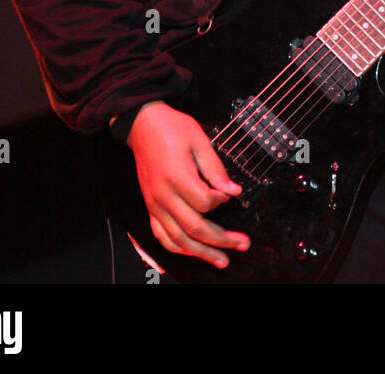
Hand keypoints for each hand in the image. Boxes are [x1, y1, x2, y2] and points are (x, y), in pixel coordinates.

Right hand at [127, 100, 250, 269]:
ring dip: (201, 253)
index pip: (205, 202)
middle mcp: (163, 195)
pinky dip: (178, 247)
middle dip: (220, 240)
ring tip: (221, 260)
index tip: (231, 194)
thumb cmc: (171, 128)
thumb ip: (216, 168)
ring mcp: (155, 204)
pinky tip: (192, 251)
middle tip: (242, 245)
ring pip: (178, 239)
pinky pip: (162, 235)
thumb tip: (233, 191)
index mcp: (176, 176)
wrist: (143, 124)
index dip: (222, 200)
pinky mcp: (151, 206)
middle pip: (194, 227)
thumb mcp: (199, 139)